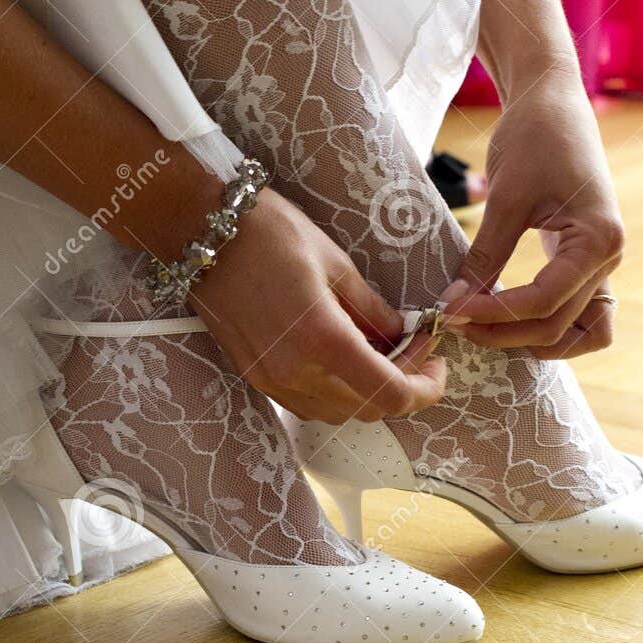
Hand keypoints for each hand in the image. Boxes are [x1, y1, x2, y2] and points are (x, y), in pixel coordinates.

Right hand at [191, 192, 445, 422]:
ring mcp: (270, 379)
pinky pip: (307, 402)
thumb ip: (373, 310)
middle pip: (368, 408)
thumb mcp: (337, 264)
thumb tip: (402, 335)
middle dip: (402, 383)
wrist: (204, 231)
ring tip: (381, 352)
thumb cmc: (271, 234)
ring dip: (368, 391)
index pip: (390, 393)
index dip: (425, 388)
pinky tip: (343, 357)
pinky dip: (336, 390)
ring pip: (338, 411)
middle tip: (416, 347)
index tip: (438, 364)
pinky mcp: (254, 375)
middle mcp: (295, 372)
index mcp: (322, 340)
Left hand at [440, 75, 624, 357]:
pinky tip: (507, 320)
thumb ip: (484, 255)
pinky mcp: (584, 261)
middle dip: (503, 331)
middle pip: (557, 325)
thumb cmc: (534, 137)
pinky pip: (579, 314)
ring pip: (578, 331)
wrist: (552, 101)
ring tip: (482, 330)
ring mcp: (600, 263)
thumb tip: (454, 303)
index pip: (544, 302)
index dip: (493, 314)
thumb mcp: (506, 197)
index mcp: (598, 240)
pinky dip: (550, 327)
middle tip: (453, 321)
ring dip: (532, 340)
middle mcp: (609, 259)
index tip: (449, 310)